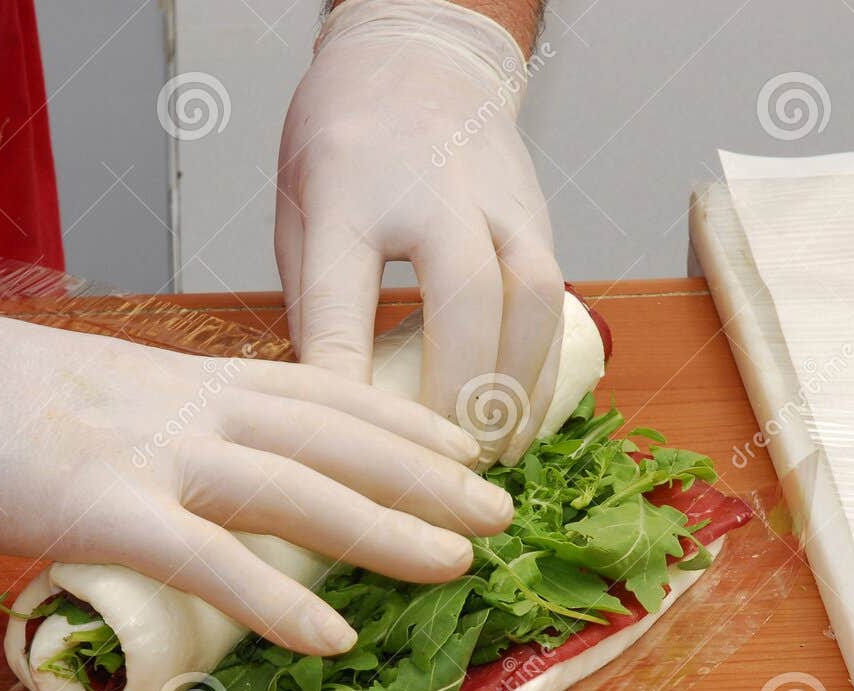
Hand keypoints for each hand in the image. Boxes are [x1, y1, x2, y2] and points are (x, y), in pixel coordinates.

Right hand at [0, 271, 514, 655]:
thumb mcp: (68, 402)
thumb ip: (136, 435)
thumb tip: (173, 480)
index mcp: (169, 378)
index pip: (311, 389)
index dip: (393, 418)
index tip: (456, 442)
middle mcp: (175, 403)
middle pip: (329, 433)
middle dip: (425, 472)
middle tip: (500, 507)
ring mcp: (138, 451)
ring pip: (294, 487)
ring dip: (385, 527)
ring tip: (461, 561)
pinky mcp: (89, 504)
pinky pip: (205, 558)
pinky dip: (276, 597)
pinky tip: (332, 633)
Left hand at [276, 0, 560, 465]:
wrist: (419, 60)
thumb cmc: (344, 144)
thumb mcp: (298, 209)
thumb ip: (313, 302)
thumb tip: (329, 408)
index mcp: (346, 186)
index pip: (345, 291)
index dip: (347, 373)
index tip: (349, 442)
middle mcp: (433, 189)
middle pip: (465, 296)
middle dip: (459, 392)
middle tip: (443, 467)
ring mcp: (497, 199)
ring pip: (530, 299)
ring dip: (515, 389)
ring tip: (492, 456)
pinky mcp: (539, 217)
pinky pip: (555, 301)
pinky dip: (542, 369)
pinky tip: (520, 419)